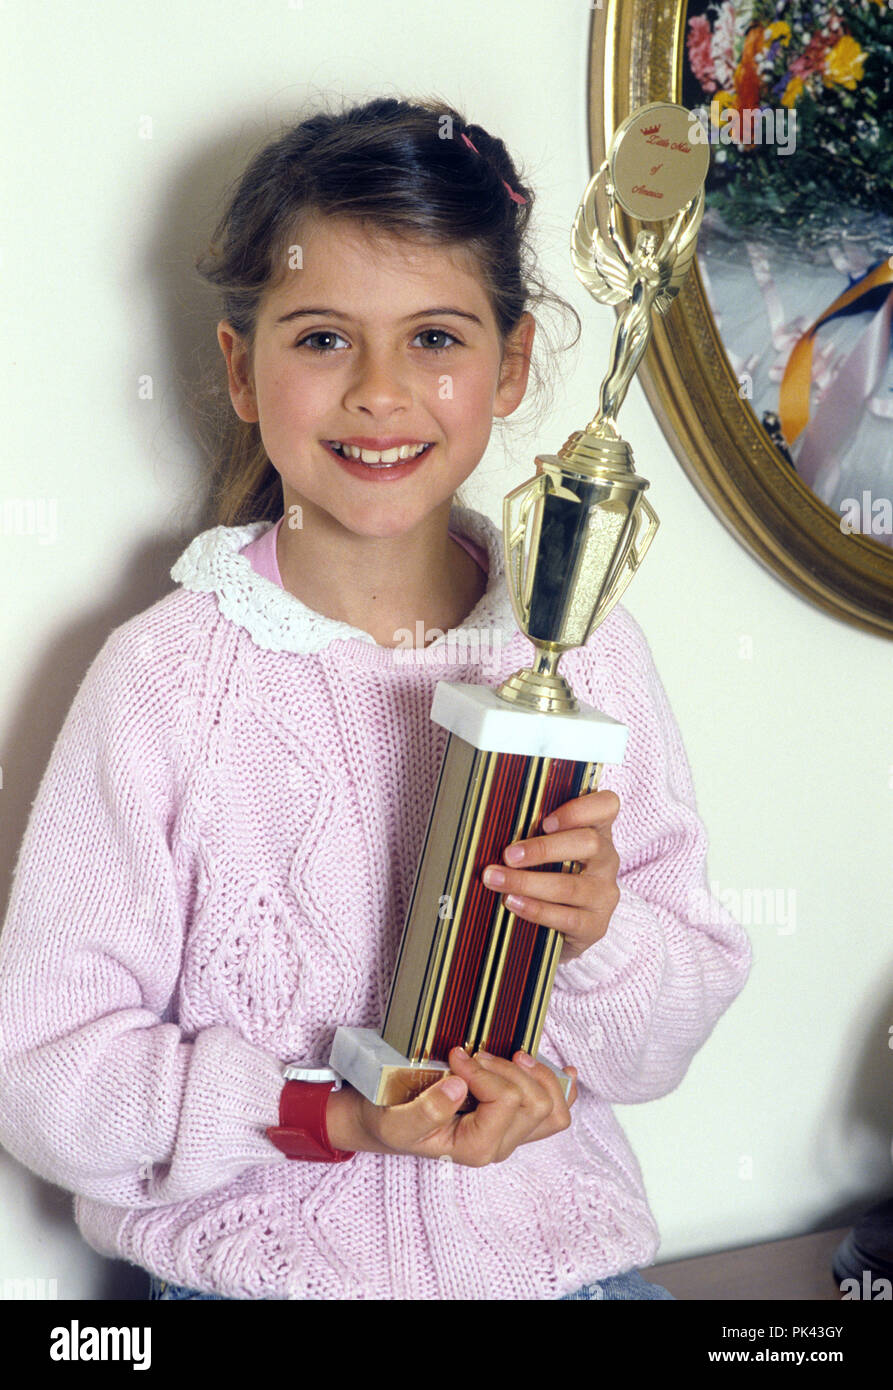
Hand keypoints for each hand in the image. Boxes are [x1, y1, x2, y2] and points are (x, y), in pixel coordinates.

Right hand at [326, 1048, 577, 1166]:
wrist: (389, 1123)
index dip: (484, 1072)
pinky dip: (563, 1089)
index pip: (505, 1102)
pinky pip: (556, 1113)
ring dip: (536, 1075)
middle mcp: (500, 1144)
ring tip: (512, 1055)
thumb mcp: (396, 1119)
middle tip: (475, 1054)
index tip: (456, 1056)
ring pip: (551, 1108)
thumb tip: (459, 1086)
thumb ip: (425, 1109)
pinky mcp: (514, 1121)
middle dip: (507, 1069)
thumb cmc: (393, 1119)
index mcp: (476, 1147)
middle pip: (533, 1102)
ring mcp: (511, 1134)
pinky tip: (566, 1072)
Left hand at [481, 789, 620, 961]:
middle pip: (588, 843)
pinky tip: (512, 902)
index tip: (546, 821)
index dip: (580, 809)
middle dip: (543, 849)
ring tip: (495, 879)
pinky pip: (566, 917)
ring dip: (527, 882)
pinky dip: (535, 909)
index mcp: (597, 830)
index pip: (606, 805)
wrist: (565, 929)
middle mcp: (607, 859)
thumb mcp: (548, 850)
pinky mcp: (596, 925)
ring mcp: (604, 893)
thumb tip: (492, 825)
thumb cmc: (550, 875)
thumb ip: (532, 832)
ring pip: (570, 886)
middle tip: (508, 855)